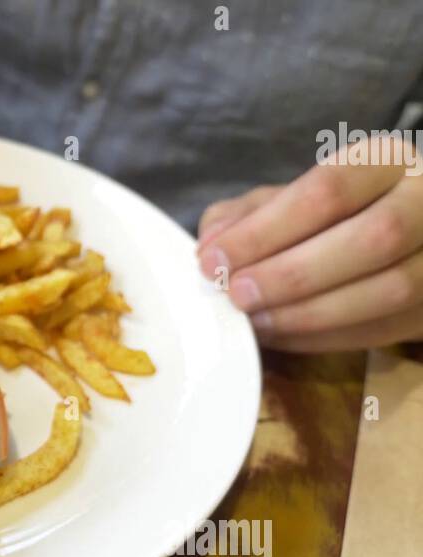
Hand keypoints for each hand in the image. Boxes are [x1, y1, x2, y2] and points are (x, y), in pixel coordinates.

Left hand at [196, 136, 422, 351]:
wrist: (408, 235)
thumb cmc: (337, 212)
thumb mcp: (291, 196)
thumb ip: (246, 214)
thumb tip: (211, 245)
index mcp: (384, 161)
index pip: (327, 191)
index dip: (266, 231)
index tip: (213, 260)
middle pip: (372, 239)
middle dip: (292, 274)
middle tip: (237, 295)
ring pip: (390, 289)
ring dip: (311, 313)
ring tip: (255, 321)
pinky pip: (388, 328)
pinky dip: (328, 338)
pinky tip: (283, 337)